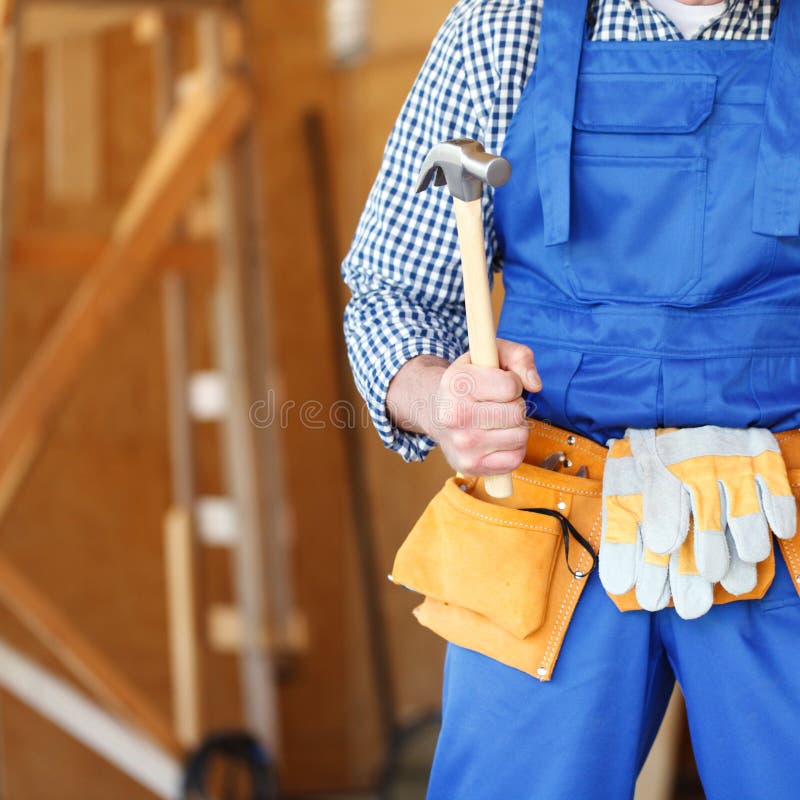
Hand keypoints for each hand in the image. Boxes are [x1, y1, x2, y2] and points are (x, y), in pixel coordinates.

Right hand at [387, 340, 541, 475]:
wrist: (436, 411)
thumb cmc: (469, 382)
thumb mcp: (490, 355)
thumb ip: (519, 357)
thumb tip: (535, 384)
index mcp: (458, 383)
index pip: (511, 386)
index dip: (512, 383)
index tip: (498, 384)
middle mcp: (455, 416)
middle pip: (517, 413)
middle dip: (515, 406)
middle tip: (499, 404)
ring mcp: (462, 444)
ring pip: (520, 436)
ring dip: (515, 428)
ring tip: (498, 421)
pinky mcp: (470, 466)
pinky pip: (515, 459)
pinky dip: (513, 448)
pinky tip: (499, 439)